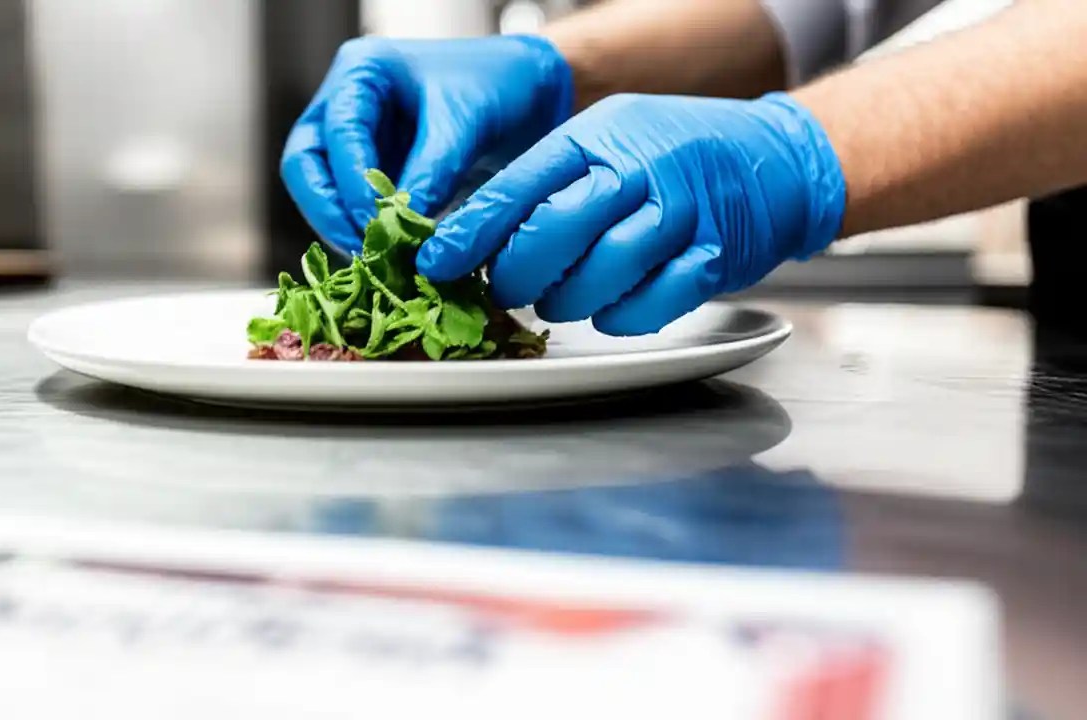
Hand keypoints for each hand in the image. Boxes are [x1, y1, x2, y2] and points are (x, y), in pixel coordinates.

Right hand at [280, 35, 572, 254]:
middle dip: (329, 212)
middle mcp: (347, 106)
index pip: (335, 134)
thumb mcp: (466, 121)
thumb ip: (433, 170)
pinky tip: (393, 258)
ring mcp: (359, 144)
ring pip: (324, 194)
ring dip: (346, 229)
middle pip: (306, 167)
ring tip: (380, 262)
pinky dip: (370, 235)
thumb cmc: (501, 83)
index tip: (376, 222)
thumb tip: (405, 222)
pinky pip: (356, 210)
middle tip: (362, 251)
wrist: (535, 95)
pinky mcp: (378, 175)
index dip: (351, 183)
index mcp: (362, 73)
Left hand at [417, 93, 846, 335]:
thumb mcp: (609, 140)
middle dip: (513, 276)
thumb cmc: (677, 154)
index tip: (436, 263)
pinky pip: (644, 309)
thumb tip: (480, 236)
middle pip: (549, 236)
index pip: (517, 188)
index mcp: (599, 138)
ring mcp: (678, 217)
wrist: (776, 160)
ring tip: (559, 297)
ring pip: (594, 279)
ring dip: (563, 301)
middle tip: (503, 290)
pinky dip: (617, 318)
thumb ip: (552, 182)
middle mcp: (638, 172)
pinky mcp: (710, 262)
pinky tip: (610, 307)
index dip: (469, 234)